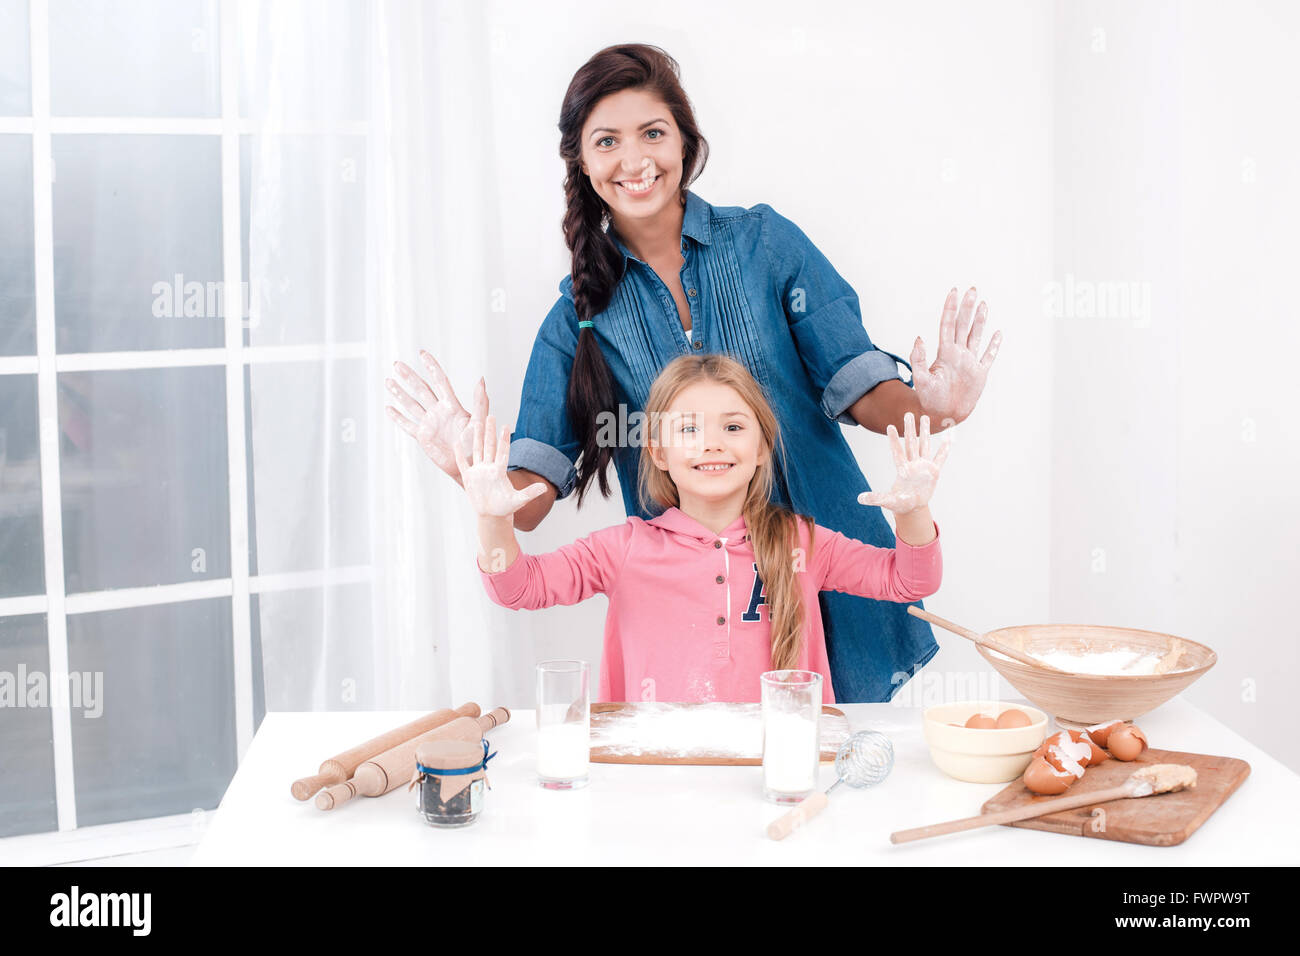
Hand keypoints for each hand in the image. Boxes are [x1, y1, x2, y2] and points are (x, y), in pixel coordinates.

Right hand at [384, 350, 486, 478]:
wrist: (468, 464)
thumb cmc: (477, 444)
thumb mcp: (479, 421)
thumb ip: (480, 401)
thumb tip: (481, 380)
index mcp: (452, 405)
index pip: (440, 381)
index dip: (431, 367)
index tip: (422, 353)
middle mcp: (439, 411)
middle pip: (421, 389)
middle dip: (409, 376)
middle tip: (397, 364)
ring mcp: (429, 423)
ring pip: (411, 404)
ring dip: (400, 392)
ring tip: (389, 380)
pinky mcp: (422, 436)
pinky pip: (407, 424)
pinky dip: (398, 417)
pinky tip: (389, 408)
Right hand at [453, 414, 547, 517]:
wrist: (492, 515)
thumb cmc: (506, 508)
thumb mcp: (519, 500)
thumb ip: (530, 493)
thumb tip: (544, 488)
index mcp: (500, 471)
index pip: (502, 452)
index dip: (504, 439)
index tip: (506, 426)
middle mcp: (489, 468)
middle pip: (489, 446)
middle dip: (489, 431)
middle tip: (490, 416)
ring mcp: (478, 472)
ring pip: (477, 450)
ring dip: (476, 437)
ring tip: (476, 423)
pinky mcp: (469, 478)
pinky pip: (462, 463)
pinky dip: (459, 454)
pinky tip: (457, 443)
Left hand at [857, 412, 949, 514]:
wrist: (912, 506)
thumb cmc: (899, 503)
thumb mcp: (888, 501)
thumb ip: (875, 498)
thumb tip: (859, 499)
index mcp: (902, 469)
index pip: (897, 452)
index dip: (894, 440)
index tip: (889, 426)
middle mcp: (912, 464)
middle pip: (911, 443)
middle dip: (910, 429)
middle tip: (908, 413)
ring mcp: (923, 466)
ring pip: (924, 445)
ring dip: (925, 432)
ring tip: (924, 416)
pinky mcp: (934, 471)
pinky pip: (940, 457)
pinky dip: (945, 448)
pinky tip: (949, 436)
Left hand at [910, 287, 1002, 426]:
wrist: (941, 416)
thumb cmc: (929, 400)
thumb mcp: (921, 379)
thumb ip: (918, 359)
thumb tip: (919, 338)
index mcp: (945, 353)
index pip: (948, 325)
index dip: (951, 308)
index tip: (954, 292)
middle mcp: (958, 354)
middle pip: (964, 326)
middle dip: (968, 307)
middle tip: (972, 289)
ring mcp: (969, 363)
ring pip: (976, 336)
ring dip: (980, 320)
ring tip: (983, 303)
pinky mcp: (979, 374)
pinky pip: (988, 356)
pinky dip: (994, 345)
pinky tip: (997, 333)